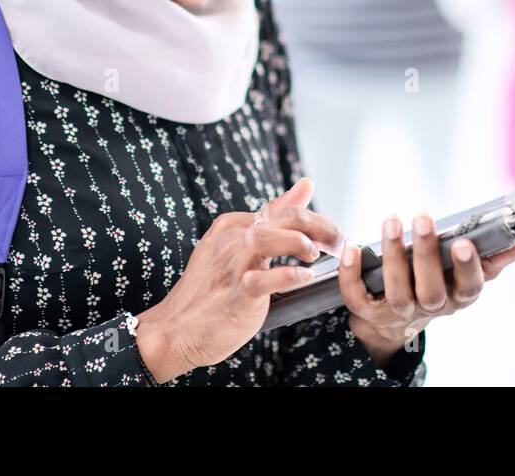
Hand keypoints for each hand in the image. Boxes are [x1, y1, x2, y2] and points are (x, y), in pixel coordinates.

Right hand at [136, 176, 341, 381]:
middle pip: (284, 218)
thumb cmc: (211, 289)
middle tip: (338, 243)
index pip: (284, 210)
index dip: (317, 221)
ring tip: (316, 255)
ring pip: (269, 238)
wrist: (176, 329)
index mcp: (232, 225)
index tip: (331, 237)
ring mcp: (232, 266)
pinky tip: (304, 277)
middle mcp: (231, 240)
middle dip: (320, 227)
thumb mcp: (239, 244)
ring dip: (301, 244)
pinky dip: (288, 276)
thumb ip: (274, 216)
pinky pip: (262, 279)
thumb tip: (305, 185)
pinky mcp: (236, 295)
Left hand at [338, 216, 514, 365]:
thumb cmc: (441, 281)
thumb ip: (506, 250)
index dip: (468, 268)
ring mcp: (399, 311)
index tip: (463, 242)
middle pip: (431, 288)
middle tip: (423, 216)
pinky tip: (352, 246)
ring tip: (391, 220)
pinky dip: (351, 272)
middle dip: (426, 254)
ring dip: (393, 255)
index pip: (470, 287)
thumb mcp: (473, 269)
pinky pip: (357, 296)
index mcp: (460, 295)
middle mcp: (432, 306)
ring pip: (397, 290)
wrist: (396, 318)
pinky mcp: (368, 311)